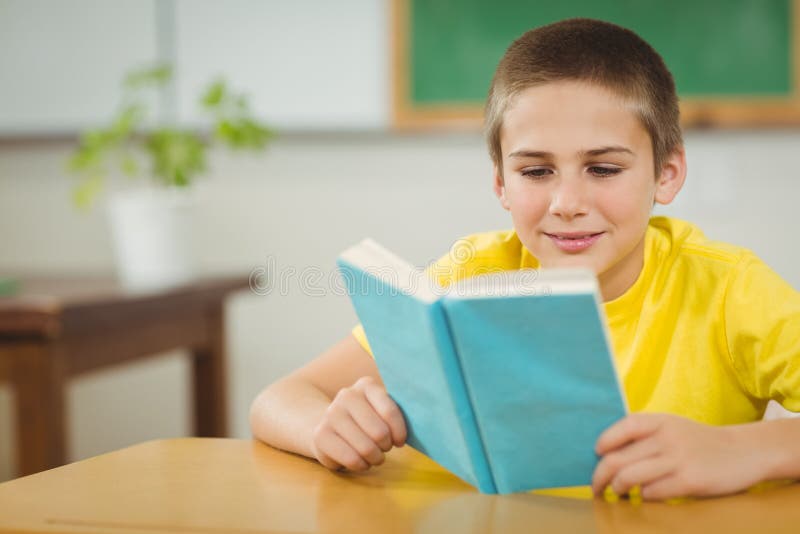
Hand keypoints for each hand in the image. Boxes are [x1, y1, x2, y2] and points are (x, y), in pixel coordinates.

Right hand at [311, 376, 406, 471]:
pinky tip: (360, 461)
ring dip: (375, 458)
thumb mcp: (379, 409)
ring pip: (366, 448)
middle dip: (386, 446)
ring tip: (374, 456)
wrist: (325, 425)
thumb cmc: (363, 421)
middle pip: (379, 433)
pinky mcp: (320, 435)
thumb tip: (425, 420)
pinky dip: (361, 465)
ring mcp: (331, 414)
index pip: (390, 410)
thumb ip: (396, 412)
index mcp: (366, 385)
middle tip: (384, 448)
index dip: (399, 432)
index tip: (400, 441)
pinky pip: (351, 459)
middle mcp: (346, 396)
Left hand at [592, 413, 765, 499]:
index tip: (596, 453)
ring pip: (630, 477)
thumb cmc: (700, 442)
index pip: (623, 426)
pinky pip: (653, 492)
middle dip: (600, 476)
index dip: (605, 441)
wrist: (746, 452)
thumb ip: (645, 434)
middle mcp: (667, 438)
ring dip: (618, 488)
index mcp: (660, 421)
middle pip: (618, 458)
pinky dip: (644, 496)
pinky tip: (646, 496)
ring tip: (617, 493)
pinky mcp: (690, 481)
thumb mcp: (673, 427)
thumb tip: (607, 451)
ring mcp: (678, 459)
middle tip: (596, 486)